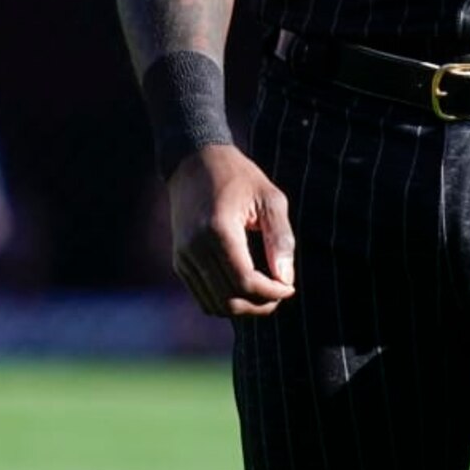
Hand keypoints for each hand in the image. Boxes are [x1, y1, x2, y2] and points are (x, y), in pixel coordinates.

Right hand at [168, 144, 295, 319]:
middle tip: (281, 292)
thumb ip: (280, 239)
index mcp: (218, 231)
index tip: (290, 287)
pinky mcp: (180, 262)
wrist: (195, 162)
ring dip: (244, 307)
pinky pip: (203, 297)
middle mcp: (195, 248)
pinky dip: (226, 301)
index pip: (245, 282)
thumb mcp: (269, 198)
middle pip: (230, 300)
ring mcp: (183, 257)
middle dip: (260, 304)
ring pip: (214, 305)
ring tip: (266, 292)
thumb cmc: (239, 177)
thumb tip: (285, 280)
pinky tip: (246, 288)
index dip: (272, 293)